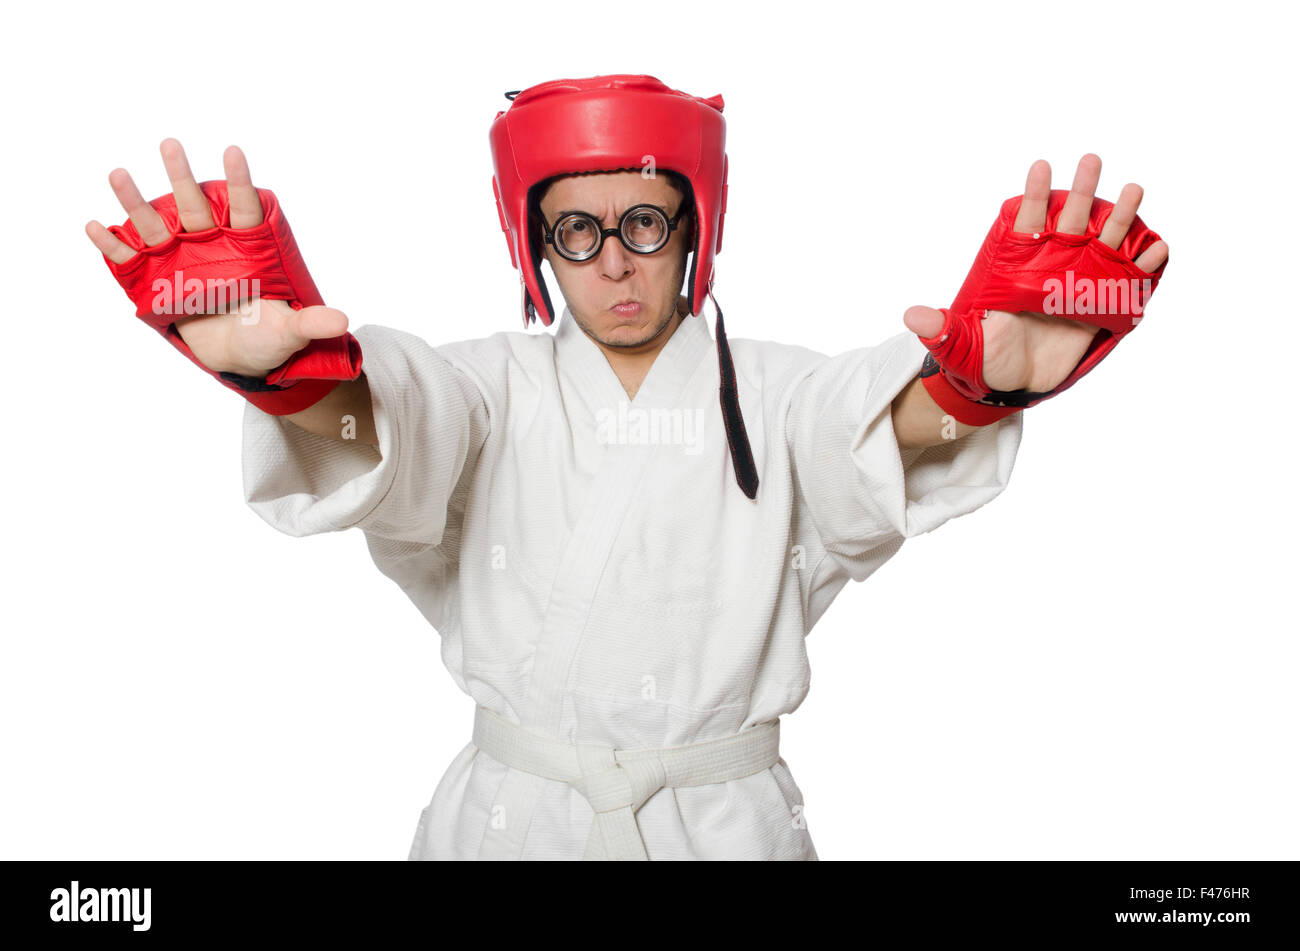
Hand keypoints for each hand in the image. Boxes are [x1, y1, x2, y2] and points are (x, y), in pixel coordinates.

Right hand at [85, 139, 348, 377]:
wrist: (240, 357)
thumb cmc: (268, 336)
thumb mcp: (289, 332)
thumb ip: (310, 323)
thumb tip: (342, 322)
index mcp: (245, 249)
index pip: (244, 209)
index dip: (239, 183)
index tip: (234, 151)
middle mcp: (209, 246)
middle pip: (194, 206)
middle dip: (182, 176)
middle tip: (171, 143)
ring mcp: (178, 260)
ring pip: (155, 225)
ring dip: (136, 201)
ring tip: (118, 173)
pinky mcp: (152, 280)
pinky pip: (128, 259)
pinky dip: (110, 244)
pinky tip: (94, 226)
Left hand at [903, 154, 1169, 392]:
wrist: (1008, 385)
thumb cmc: (981, 358)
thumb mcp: (958, 344)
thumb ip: (939, 328)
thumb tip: (911, 316)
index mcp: (1018, 267)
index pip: (1026, 222)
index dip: (1034, 196)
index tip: (1039, 165)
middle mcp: (1052, 266)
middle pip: (1071, 218)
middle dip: (1082, 189)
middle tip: (1090, 159)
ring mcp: (1081, 282)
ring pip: (1106, 240)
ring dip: (1121, 215)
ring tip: (1133, 189)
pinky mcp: (1103, 307)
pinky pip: (1129, 281)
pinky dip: (1145, 266)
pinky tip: (1156, 251)